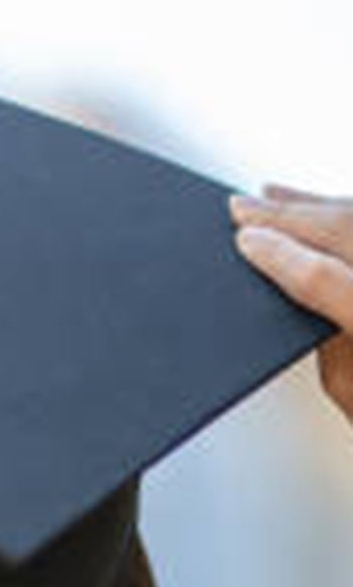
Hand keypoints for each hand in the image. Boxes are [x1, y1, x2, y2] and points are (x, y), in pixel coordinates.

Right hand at [229, 186, 352, 423]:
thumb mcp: (351, 389)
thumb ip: (327, 341)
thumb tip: (310, 300)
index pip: (322, 277)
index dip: (277, 255)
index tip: (244, 240)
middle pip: (347, 230)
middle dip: (289, 215)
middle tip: (244, 209)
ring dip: (318, 204)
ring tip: (278, 196)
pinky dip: (349, 212)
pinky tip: (331, 207)